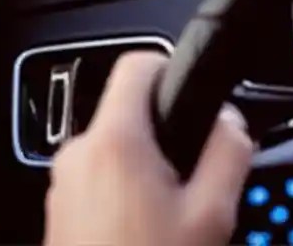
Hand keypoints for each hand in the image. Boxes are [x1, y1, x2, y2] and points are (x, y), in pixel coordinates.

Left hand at [44, 52, 253, 245]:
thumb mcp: (211, 213)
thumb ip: (229, 153)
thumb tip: (232, 124)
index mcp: (116, 143)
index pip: (139, 64)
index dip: (174, 65)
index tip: (195, 89)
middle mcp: (79, 156)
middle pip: (132, 111)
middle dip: (169, 135)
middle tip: (197, 176)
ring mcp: (64, 185)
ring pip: (118, 150)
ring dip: (149, 169)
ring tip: (174, 214)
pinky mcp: (60, 211)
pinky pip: (102, 180)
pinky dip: (128, 193)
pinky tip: (149, 231)